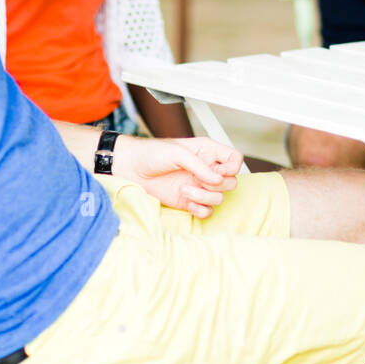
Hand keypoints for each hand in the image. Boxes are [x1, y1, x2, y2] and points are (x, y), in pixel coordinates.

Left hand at [115, 136, 242, 217]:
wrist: (129, 169)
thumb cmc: (150, 153)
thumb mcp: (176, 152)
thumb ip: (199, 165)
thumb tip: (217, 179)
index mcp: (207, 152)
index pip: (235, 158)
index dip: (232, 167)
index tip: (218, 171)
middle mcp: (206, 169)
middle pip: (231, 182)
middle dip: (218, 185)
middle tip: (200, 181)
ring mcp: (198, 186)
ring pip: (219, 198)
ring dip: (205, 197)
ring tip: (184, 190)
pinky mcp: (188, 201)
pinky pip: (206, 211)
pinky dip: (200, 209)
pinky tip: (186, 201)